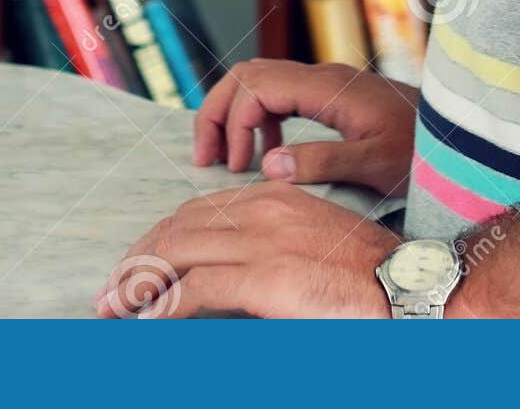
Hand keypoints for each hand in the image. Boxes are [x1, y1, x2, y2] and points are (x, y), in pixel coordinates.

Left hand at [95, 183, 395, 318]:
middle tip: (111, 292)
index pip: (196, 210)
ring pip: (177, 252)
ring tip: (115, 308)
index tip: (137, 267)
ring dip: (140, 283)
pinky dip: (164, 305)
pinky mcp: (265, 274)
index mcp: (274, 196)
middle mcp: (262, 206)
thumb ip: (268, 250)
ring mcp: (262, 238)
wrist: (408, 287)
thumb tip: (226, 278)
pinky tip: (147, 322)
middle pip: (178, 226)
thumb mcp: (309, 247)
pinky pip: (196, 288)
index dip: (159, 238)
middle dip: (138, 259)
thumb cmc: (366, 277)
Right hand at [192, 58, 417, 196]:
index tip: (234, 167)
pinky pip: (280, 94)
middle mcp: (322, 76)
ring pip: (261, 81)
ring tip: (227, 158)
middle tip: (205, 156)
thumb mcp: (377, 164)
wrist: (458, 136)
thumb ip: (324, 161)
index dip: (234, 122)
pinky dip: (260, 117)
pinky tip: (267, 153)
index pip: (256, 86)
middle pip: (248, 74)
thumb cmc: (425, 151)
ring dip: (236, 112)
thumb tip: (267, 166)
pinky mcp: (333, 95)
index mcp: (328, 87)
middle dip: (219, 110)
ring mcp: (327, 83)